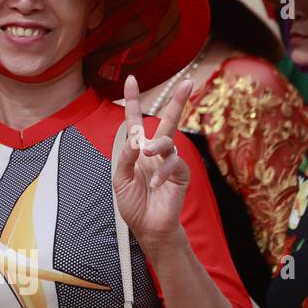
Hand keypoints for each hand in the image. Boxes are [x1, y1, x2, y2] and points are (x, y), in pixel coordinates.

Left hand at [111, 74, 192, 252]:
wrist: (148, 228)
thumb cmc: (134, 203)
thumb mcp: (120, 179)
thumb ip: (125, 158)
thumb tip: (135, 141)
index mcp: (138, 150)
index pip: (135, 121)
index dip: (133, 101)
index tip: (131, 79)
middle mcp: (155, 152)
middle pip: (168, 121)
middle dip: (177, 101)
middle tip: (188, 82)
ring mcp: (170, 162)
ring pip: (169, 141)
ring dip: (158, 145)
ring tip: (148, 154)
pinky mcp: (181, 175)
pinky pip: (175, 165)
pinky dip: (162, 173)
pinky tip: (153, 184)